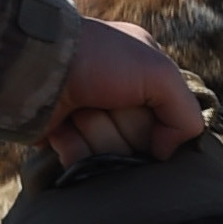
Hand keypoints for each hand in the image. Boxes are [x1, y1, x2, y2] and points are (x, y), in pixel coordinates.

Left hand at [41, 11, 204, 171]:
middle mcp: (120, 101)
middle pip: (139, 145)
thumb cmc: (99, 58)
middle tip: (104, 100)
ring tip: (78, 109)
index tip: (144, 109)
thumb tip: (166, 153)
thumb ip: (185, 114)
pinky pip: (82, 164)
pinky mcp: (65, 141)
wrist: (37, 64)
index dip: (157, 123)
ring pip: (110, 156)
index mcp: (145, 78)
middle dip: (123, 126)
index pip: (168, 124)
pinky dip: (72, 146)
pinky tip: (61, 126)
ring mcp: (90, 122)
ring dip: (94, 133)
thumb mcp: (160, 72)